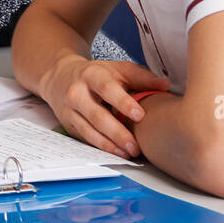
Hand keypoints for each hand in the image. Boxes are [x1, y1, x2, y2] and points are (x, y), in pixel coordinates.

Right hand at [39, 54, 169, 159]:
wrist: (59, 76)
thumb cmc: (95, 74)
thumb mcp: (116, 69)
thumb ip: (140, 77)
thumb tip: (164, 86)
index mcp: (91, 75)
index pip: (107, 88)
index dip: (123, 102)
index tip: (140, 115)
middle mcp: (76, 92)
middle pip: (97, 116)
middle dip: (117, 133)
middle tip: (136, 146)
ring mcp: (69, 110)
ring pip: (89, 131)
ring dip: (109, 145)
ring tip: (128, 153)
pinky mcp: (68, 123)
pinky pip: (85, 138)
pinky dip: (101, 147)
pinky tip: (116, 152)